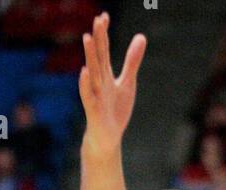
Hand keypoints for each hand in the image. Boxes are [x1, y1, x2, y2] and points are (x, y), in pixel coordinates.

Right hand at [79, 13, 145, 158]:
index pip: (104, 50)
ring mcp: (95, 95)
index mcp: (105, 75)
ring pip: (92, 73)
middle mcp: (98, 82)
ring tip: (87, 38)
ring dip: (89, 56)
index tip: (104, 16)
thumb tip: (141, 37)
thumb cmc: (114, 111)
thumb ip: (132, 61)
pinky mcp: (94, 110)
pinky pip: (88, 96)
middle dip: (98, 39)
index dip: (104, 34)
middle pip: (98, 57)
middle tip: (98, 19)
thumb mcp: (127, 83)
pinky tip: (84, 72)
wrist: (107, 138)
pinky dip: (86, 84)